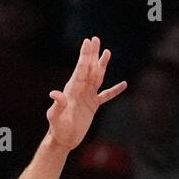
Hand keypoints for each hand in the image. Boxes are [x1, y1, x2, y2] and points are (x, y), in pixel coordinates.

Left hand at [46, 36, 126, 150]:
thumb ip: (57, 105)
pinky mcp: (93, 105)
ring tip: (107, 52)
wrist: (63, 139)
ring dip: (102, 65)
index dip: (85, 56)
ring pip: (97, 77)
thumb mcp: (55, 117)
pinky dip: (115, 90)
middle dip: (92, 54)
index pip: (81, 69)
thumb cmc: (57, 128)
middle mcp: (80, 90)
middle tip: (95, 39)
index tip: (88, 42)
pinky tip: (123, 84)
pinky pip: (106, 95)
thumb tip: (55, 93)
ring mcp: (87, 96)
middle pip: (89, 68)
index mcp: (72, 89)